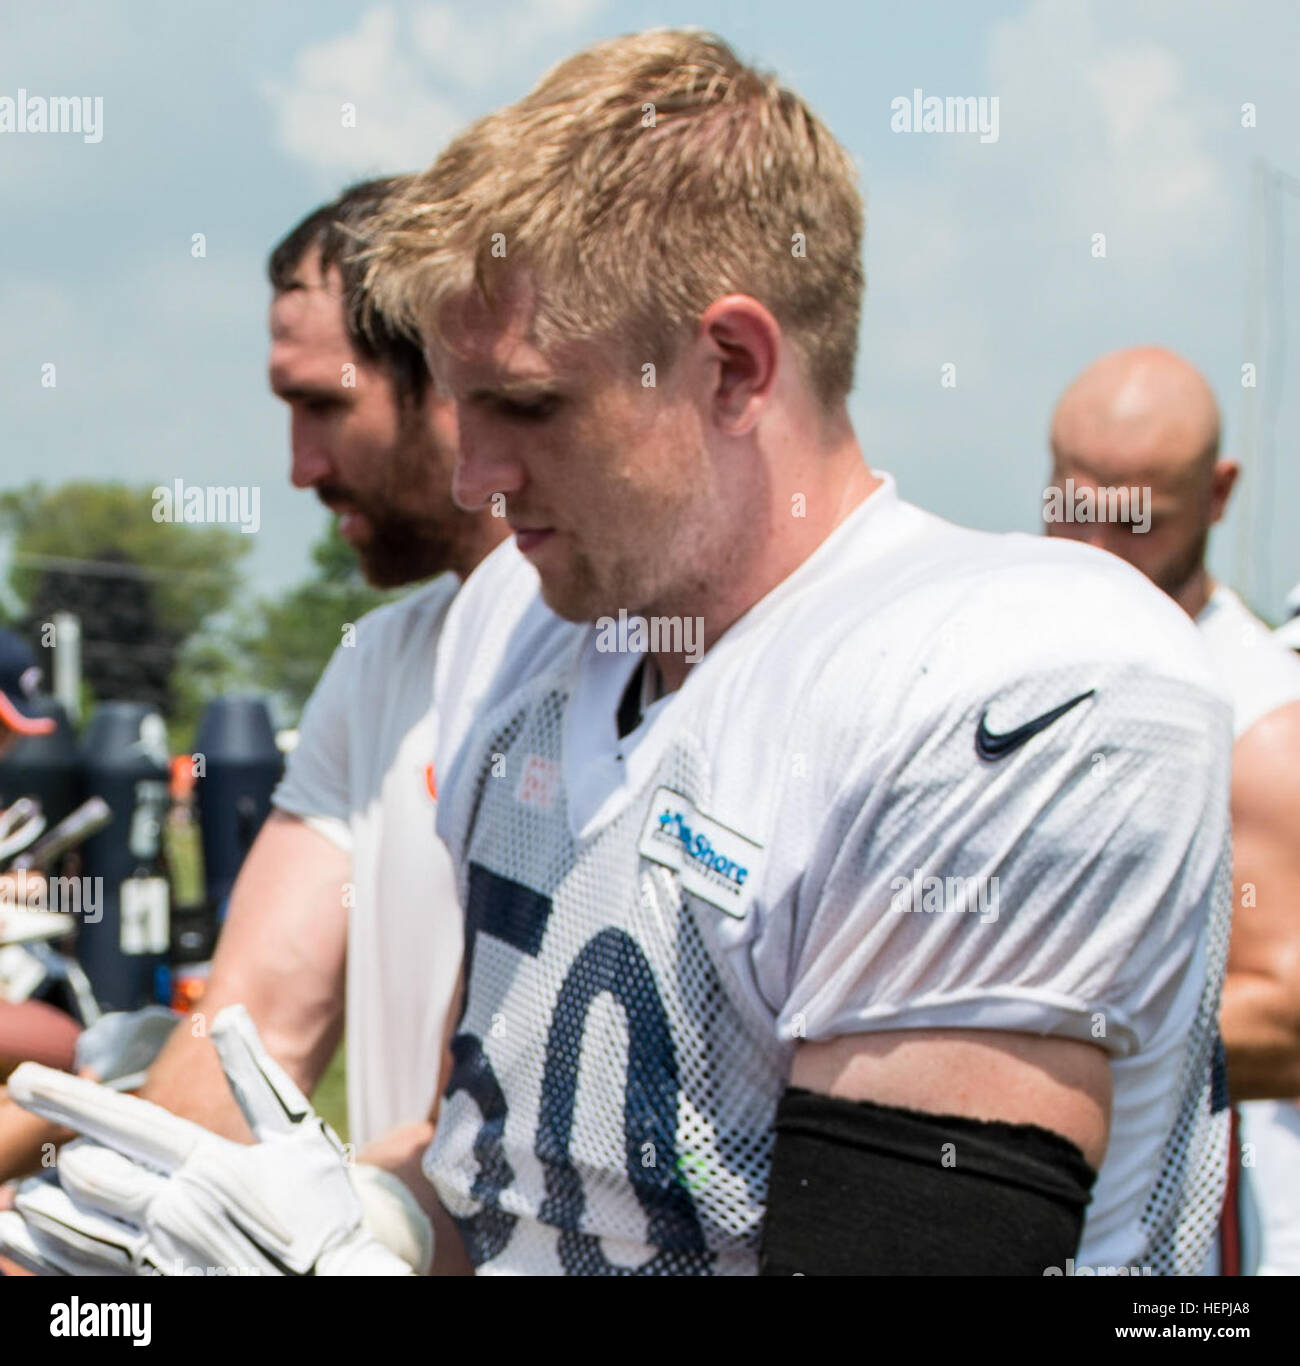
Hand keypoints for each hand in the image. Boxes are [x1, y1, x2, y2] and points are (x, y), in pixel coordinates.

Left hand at [0, 1004, 416, 1275]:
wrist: (336, 1289)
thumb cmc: (320, 1210)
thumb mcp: (300, 1134)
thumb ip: (257, 1074)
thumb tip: (232, 1015)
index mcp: (211, 1165)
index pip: (125, 1123)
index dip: (71, 1099)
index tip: (27, 1080)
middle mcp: (179, 1213)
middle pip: (91, 1178)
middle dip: (59, 1160)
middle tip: (44, 1153)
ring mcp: (164, 1262)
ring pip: (76, 1231)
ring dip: (40, 1211)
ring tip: (19, 1196)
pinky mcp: (157, 1297)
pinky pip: (82, 1277)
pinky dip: (43, 1256)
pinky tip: (23, 1240)